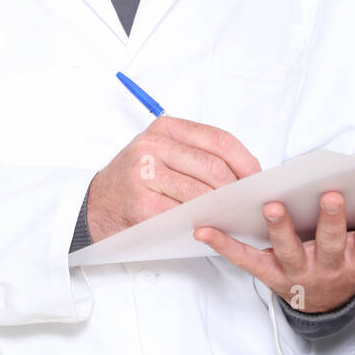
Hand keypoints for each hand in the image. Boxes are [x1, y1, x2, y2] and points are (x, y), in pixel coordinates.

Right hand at [87, 116, 261, 242]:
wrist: (95, 206)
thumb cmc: (136, 181)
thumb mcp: (163, 153)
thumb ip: (198, 155)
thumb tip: (246, 173)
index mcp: (165, 128)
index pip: (219, 140)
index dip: (246, 161)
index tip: (260, 179)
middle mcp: (153, 146)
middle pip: (214, 167)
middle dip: (239, 189)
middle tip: (252, 203)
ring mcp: (145, 174)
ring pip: (202, 193)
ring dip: (225, 208)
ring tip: (236, 215)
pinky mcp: (142, 205)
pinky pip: (184, 214)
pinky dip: (203, 222)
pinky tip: (212, 226)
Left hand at [193, 190, 354, 311]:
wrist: (322, 305)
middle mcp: (331, 268)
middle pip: (334, 244)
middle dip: (335, 220)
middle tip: (333, 195)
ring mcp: (298, 273)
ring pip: (290, 251)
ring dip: (281, 228)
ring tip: (273, 205)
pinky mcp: (268, 275)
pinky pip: (245, 261)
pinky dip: (223, 245)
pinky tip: (203, 228)